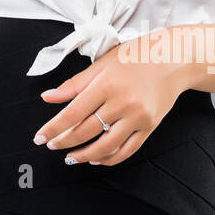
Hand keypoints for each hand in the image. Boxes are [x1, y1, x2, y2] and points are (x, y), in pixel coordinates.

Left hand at [32, 30, 186, 165]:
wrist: (174, 59)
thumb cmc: (136, 56)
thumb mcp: (102, 63)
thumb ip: (74, 84)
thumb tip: (47, 97)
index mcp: (107, 84)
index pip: (73, 113)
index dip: (54, 128)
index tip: (40, 138)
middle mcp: (122, 103)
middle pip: (86, 131)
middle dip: (64, 142)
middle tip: (52, 146)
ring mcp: (138, 117)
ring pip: (106, 146)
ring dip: (85, 155)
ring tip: (71, 157)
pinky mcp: (150, 126)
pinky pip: (127, 150)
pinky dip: (110, 158)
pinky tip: (96, 158)